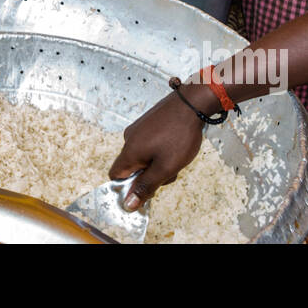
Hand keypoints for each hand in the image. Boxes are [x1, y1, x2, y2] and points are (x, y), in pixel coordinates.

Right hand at [107, 91, 206, 210]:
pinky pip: (148, 144)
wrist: (191, 103)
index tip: (145, 189)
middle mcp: (129, 138)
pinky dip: (159, 150)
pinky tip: (174, 145)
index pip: (115, 176)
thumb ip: (146, 187)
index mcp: (129, 151)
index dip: (127, 187)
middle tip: (168, 170)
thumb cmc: (179, 136)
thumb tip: (128, 204)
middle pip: (131, 167)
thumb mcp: (166, 168)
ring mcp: (138, 129)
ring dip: (156, 162)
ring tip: (174, 155)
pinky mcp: (147, 123)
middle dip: (148, 174)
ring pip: (142, 156)